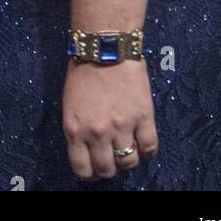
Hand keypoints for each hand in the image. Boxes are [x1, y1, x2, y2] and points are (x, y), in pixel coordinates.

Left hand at [61, 58, 158, 178]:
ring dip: (128, 159)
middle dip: (109, 167)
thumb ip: (78, 129)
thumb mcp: (70, 104)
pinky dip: (147, 150)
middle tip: (112, 158)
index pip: (82, 169)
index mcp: (74, 129)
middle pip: (107, 169)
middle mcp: (97, 133)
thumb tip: (88, 150)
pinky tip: (143, 142)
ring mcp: (122, 127)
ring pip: (129, 163)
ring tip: (127, 148)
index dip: (89, 172)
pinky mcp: (144, 118)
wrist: (105, 48)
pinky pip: (150, 148)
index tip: (94, 167)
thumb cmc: (83, 71)